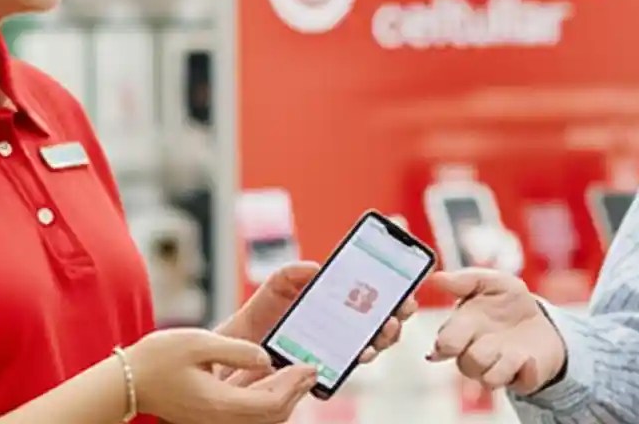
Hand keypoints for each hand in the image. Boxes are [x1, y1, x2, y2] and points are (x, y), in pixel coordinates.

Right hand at [127, 328, 316, 423]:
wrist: (125, 382)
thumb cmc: (157, 360)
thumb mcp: (198, 343)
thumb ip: (237, 350)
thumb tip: (267, 357)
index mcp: (219, 405)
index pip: (272, 403)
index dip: (296, 385)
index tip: (311, 366)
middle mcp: (220, 420)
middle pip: (272, 415)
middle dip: (295, 392)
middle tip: (311, 369)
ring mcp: (215, 422)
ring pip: (261, 418)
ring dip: (281, 396)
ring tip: (296, 372)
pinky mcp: (210, 417)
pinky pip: (247, 414)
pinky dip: (264, 398)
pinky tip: (268, 377)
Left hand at [218, 261, 416, 364]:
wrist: (230, 357)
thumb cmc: (254, 324)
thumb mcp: (272, 291)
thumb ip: (290, 275)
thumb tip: (315, 267)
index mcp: (333, 304)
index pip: (370, 291)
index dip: (393, 280)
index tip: (408, 271)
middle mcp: (341, 329)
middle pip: (382, 317)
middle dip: (400, 309)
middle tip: (405, 302)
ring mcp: (336, 350)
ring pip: (374, 343)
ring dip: (387, 333)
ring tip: (387, 324)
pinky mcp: (324, 372)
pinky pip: (350, 366)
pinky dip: (362, 356)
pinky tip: (363, 349)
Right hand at [426, 268, 566, 395]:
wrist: (540, 319)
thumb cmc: (508, 301)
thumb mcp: (491, 282)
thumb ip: (465, 280)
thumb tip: (435, 278)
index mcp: (463, 330)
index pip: (445, 344)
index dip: (446, 344)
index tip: (452, 339)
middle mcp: (476, 354)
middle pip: (466, 365)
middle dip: (479, 352)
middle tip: (492, 334)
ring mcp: (499, 368)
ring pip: (489, 379)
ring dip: (502, 362)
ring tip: (515, 348)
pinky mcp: (522, 379)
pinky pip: (521, 384)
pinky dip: (526, 371)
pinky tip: (529, 358)